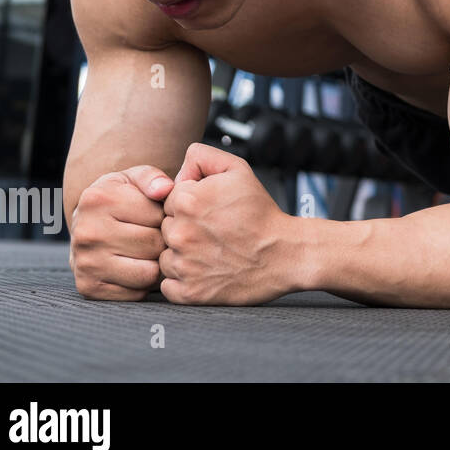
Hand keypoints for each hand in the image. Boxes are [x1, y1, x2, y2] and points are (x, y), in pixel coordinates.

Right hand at [69, 165, 173, 300]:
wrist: (87, 226)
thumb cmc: (122, 199)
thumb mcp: (134, 179)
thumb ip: (152, 178)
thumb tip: (164, 189)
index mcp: (98, 199)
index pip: (158, 216)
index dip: (165, 217)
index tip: (157, 215)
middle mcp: (87, 232)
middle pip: (154, 245)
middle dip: (163, 241)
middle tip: (155, 235)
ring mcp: (85, 262)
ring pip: (148, 273)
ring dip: (155, 264)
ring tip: (147, 251)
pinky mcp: (88, 287)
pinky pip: (136, 293)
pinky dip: (142, 284)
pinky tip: (134, 266)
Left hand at [158, 143, 293, 304]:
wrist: (284, 254)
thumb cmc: (262, 215)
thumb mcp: (238, 169)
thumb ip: (201, 157)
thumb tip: (178, 170)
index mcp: (187, 201)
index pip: (169, 201)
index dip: (190, 205)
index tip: (210, 213)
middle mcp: (180, 233)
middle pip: (165, 228)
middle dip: (186, 229)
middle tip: (213, 232)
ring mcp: (184, 264)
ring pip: (165, 256)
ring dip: (182, 255)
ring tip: (211, 251)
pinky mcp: (189, 291)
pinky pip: (168, 285)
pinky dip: (182, 280)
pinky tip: (204, 270)